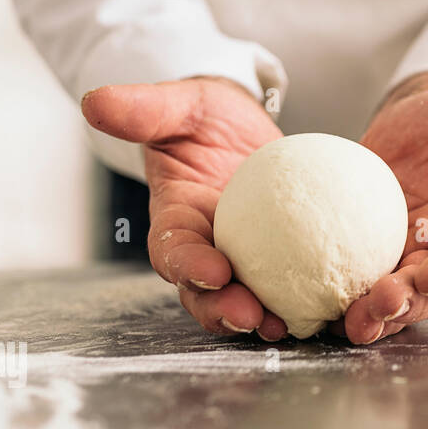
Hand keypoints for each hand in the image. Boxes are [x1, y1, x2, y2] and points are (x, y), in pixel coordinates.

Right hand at [81, 77, 288, 338]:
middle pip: (205, 293)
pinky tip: (331, 308)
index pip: (173, 249)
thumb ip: (142, 109)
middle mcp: (206, 248)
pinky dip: (306, 299)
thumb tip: (95, 102)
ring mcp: (244, 258)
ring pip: (245, 299)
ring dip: (263, 318)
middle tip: (251, 316)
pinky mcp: (281, 259)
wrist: (242, 127)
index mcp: (176, 218)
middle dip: (223, 311)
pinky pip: (292, 284)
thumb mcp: (178, 106)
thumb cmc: (205, 117)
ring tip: (285, 326)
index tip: (212, 272)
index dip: (188, 266)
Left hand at [341, 72, 427, 343]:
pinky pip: (352, 287)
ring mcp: (399, 260)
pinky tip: (314, 308)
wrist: (405, 130)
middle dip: (409, 304)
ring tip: (352, 321)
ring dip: (374, 316)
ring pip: (392, 301)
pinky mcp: (363, 260)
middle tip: (383, 302)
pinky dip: (337, 302)